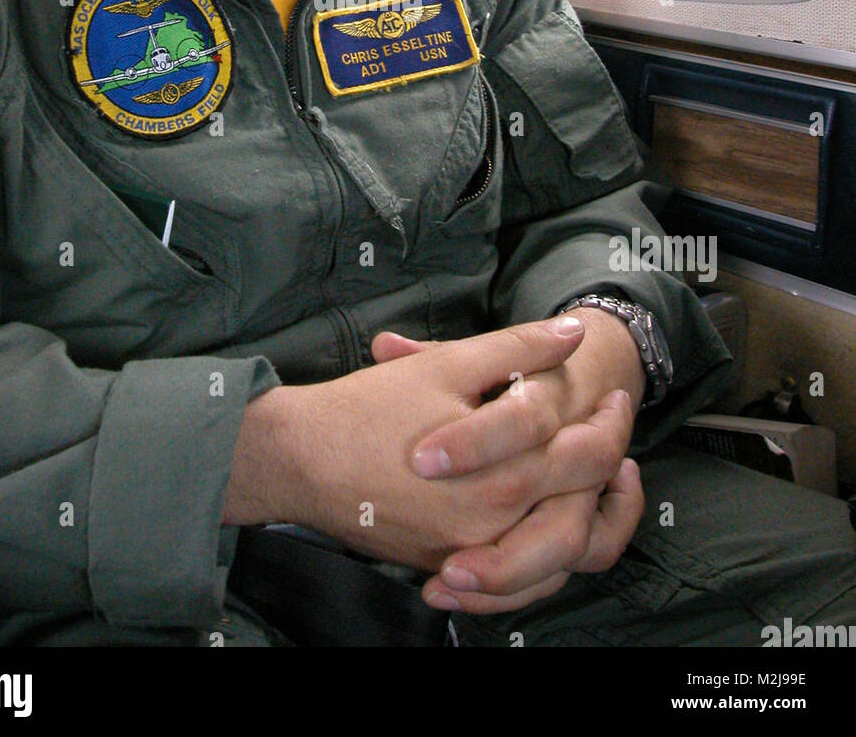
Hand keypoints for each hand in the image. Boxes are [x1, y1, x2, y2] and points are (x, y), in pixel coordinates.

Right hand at [224, 316, 631, 571]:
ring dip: (591, 516)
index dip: (610, 418)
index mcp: (503, 476)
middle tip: (611, 421)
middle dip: (609, 461)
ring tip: (597, 477)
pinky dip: (549, 556)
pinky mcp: (449, 566)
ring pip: (561, 556)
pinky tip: (552, 519)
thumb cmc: (369, 409)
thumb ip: (518, 349)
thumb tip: (573, 332)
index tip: (613, 392)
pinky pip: (521, 580)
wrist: (299, 461)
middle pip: (582, 505)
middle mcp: (495, 526)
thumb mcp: (447, 365)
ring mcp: (472, 554)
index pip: (589, 456)